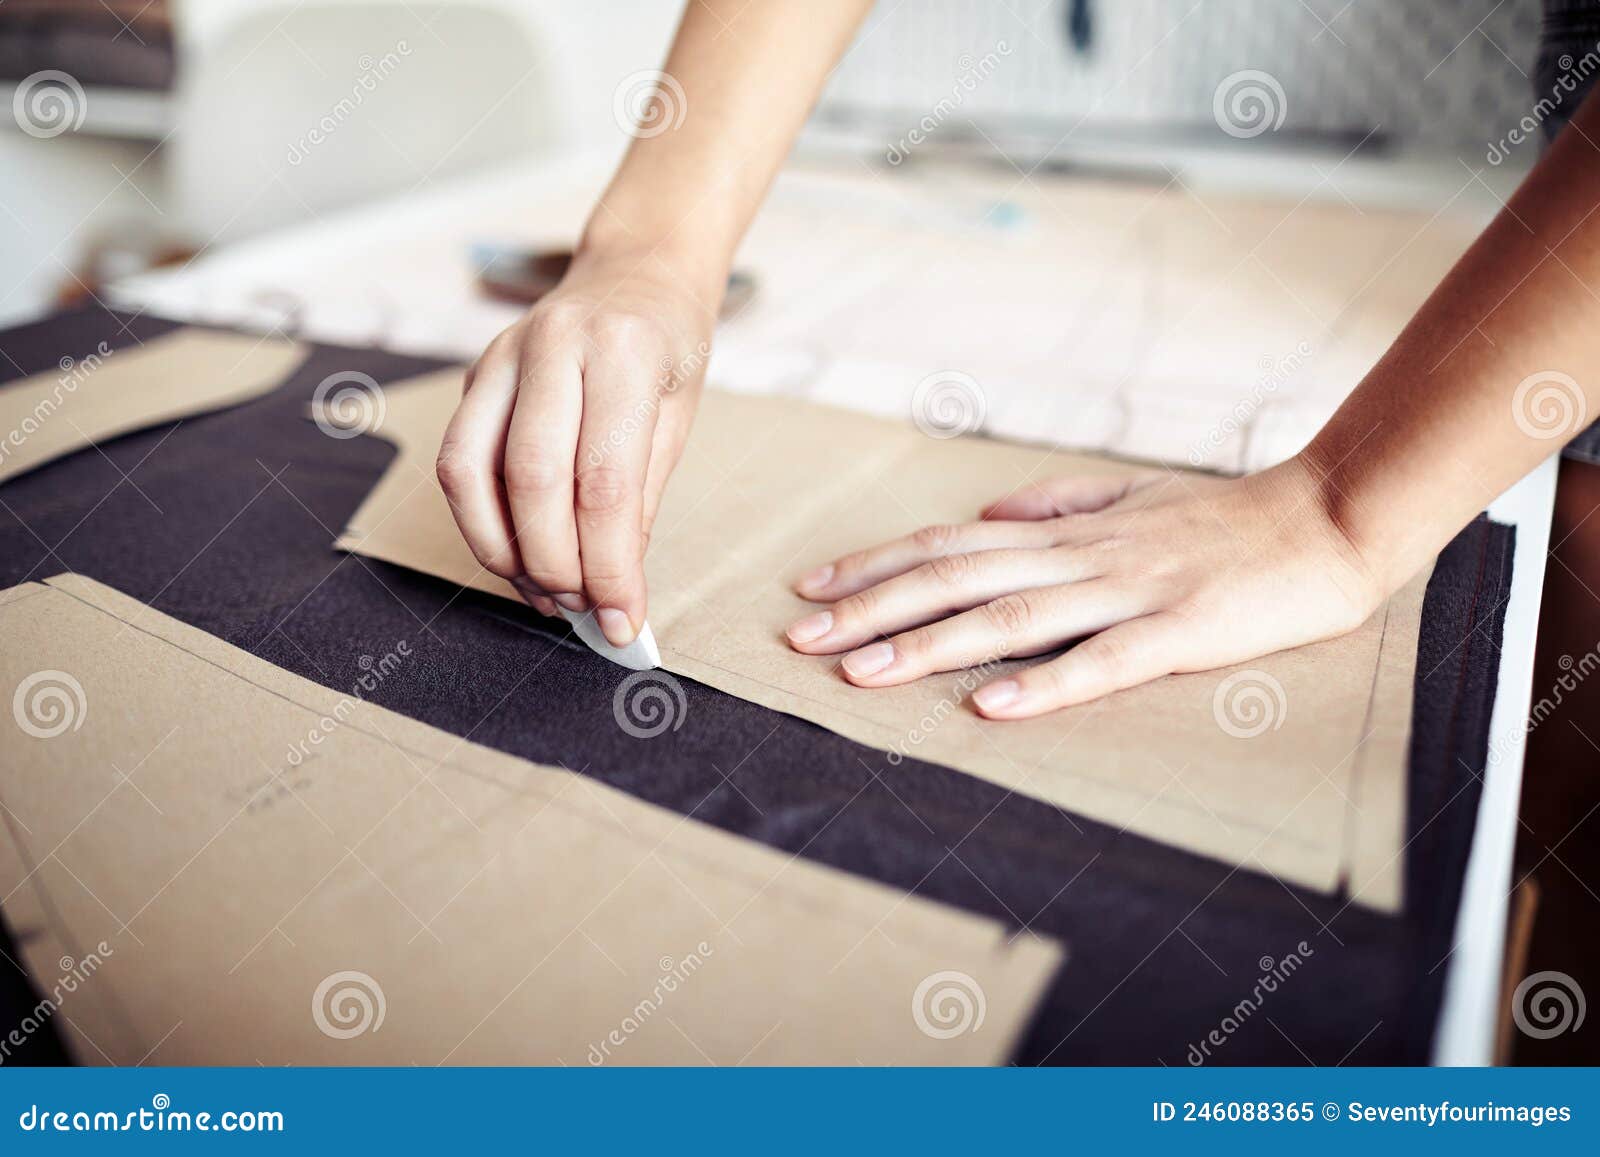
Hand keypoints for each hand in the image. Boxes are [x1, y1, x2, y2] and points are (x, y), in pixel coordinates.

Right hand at [437, 248, 717, 643]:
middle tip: (582, 609)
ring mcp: (502, 356)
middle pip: (533, 479)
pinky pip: (459, 462)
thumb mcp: (676, 422)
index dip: (609, 564)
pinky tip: (517, 554)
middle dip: (555, 563)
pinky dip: (481, 522)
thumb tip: (614, 590)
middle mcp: (553, 344)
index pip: (604, 481)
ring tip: (547, 592)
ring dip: (505, 550)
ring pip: (473, 472)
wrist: (636, 274)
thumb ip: (639, 503)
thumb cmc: (664, 351)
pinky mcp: (475, 376)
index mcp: (622, 352)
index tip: (621, 619)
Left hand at [784, 458, 1384, 717]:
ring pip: (1011, 618)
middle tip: (800, 639)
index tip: (812, 589)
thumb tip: (985, 507)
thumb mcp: (1130, 493)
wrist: (1328, 516)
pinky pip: (1104, 661)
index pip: (949, 544)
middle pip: (957, 578)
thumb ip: (1056, 500)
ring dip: (930, 646)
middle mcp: (1080, 555)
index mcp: (1066, 530)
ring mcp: (1128, 590)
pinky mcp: (1180, 631)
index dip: (877, 566)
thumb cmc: (1225, 515)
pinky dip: (1045, 685)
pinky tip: (991, 709)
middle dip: (873, 610)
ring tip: (862, 673)